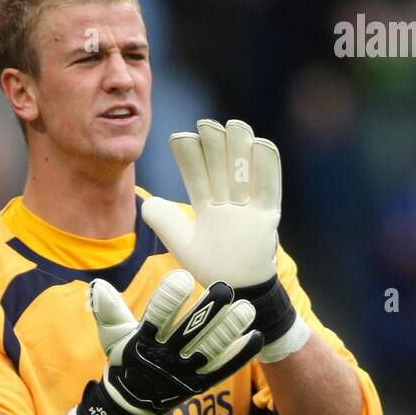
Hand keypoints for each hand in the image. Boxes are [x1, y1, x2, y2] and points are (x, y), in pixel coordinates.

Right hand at [68, 268, 262, 414]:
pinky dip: (240, 355)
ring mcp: (184, 373)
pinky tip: (256, 338)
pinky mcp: (199, 384)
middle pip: (189, 332)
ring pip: (210, 350)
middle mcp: (165, 358)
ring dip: (229, 330)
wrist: (129, 404)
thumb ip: (109, 310)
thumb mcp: (112, 337)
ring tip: (247, 309)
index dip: (169, 298)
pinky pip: (223, 369)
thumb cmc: (124, 361)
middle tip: (225, 288)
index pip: (156, 318)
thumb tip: (97, 286)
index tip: (183, 278)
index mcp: (142, 342)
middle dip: (208, 311)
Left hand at [141, 119, 280, 290]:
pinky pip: (269, 189)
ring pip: (243, 172)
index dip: (189, 158)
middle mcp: (228, 202)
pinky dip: (267, 168)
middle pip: (221, 168)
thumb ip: (166, 224)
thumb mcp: (183, 245)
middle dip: (214, 147)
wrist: (236, 290)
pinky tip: (262, 144)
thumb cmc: (211, 268)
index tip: (179, 138)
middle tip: (206, 123)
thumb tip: (147, 203)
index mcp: (207, 206)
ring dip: (239, 149)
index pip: (197, 177)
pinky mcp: (266, 216)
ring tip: (233, 125)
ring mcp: (248, 207)